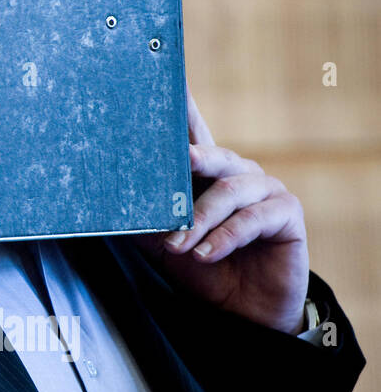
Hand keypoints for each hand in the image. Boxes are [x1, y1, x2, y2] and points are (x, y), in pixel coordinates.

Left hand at [133, 87, 309, 333]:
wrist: (243, 310)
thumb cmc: (202, 268)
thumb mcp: (164, 243)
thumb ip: (144, 220)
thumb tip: (105, 201)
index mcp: (207, 174)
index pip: (192, 135)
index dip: (183, 108)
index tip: (168, 82)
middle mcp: (238, 173)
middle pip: (214, 154)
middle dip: (191, 160)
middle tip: (178, 161)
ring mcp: (265, 190)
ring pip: (229, 190)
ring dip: (200, 219)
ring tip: (178, 245)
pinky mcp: (286, 214)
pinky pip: (253, 219)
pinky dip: (225, 237)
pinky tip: (205, 255)